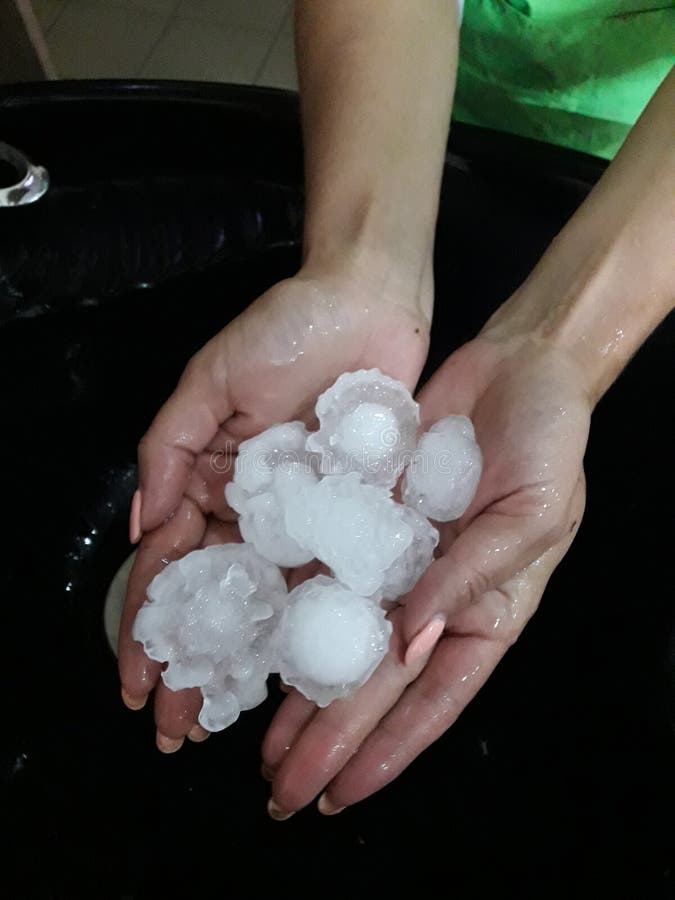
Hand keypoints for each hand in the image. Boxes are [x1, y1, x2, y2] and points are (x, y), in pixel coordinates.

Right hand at [118, 260, 430, 749]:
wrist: (369, 300)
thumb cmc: (287, 328)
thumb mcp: (210, 379)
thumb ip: (169, 447)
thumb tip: (142, 527)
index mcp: (211, 479)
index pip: (171, 566)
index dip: (149, 624)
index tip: (135, 681)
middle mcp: (255, 509)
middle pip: (218, 598)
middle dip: (193, 659)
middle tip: (175, 725)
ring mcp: (305, 517)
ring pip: (270, 601)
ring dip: (247, 659)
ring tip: (224, 714)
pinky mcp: (356, 513)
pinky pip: (332, 574)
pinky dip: (313, 623)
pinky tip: (297, 672)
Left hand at [261, 332, 588, 815]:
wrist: (518, 367)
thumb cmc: (548, 443)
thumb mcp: (529, 517)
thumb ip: (468, 580)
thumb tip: (410, 643)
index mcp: (487, 611)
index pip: (433, 698)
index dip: (388, 748)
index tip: (341, 792)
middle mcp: (434, 597)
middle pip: (376, 682)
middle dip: (330, 739)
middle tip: (283, 791)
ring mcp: (396, 559)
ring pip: (342, 639)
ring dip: (306, 694)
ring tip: (265, 746)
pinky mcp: (366, 518)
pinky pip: (326, 570)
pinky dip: (295, 611)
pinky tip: (262, 649)